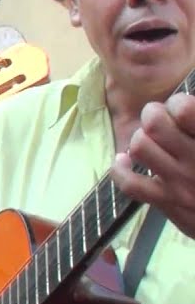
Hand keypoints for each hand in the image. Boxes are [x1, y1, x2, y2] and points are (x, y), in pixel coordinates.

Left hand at [112, 94, 194, 236]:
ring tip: (151, 141)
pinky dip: (120, 169)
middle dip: (153, 115)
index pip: (183, 110)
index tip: (181, 109)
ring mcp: (180, 182)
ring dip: (140, 139)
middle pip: (154, 123)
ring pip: (139, 146)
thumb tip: (183, 111)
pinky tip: (124, 161)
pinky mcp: (168, 201)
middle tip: (162, 121)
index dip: (178, 102)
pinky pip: (130, 183)